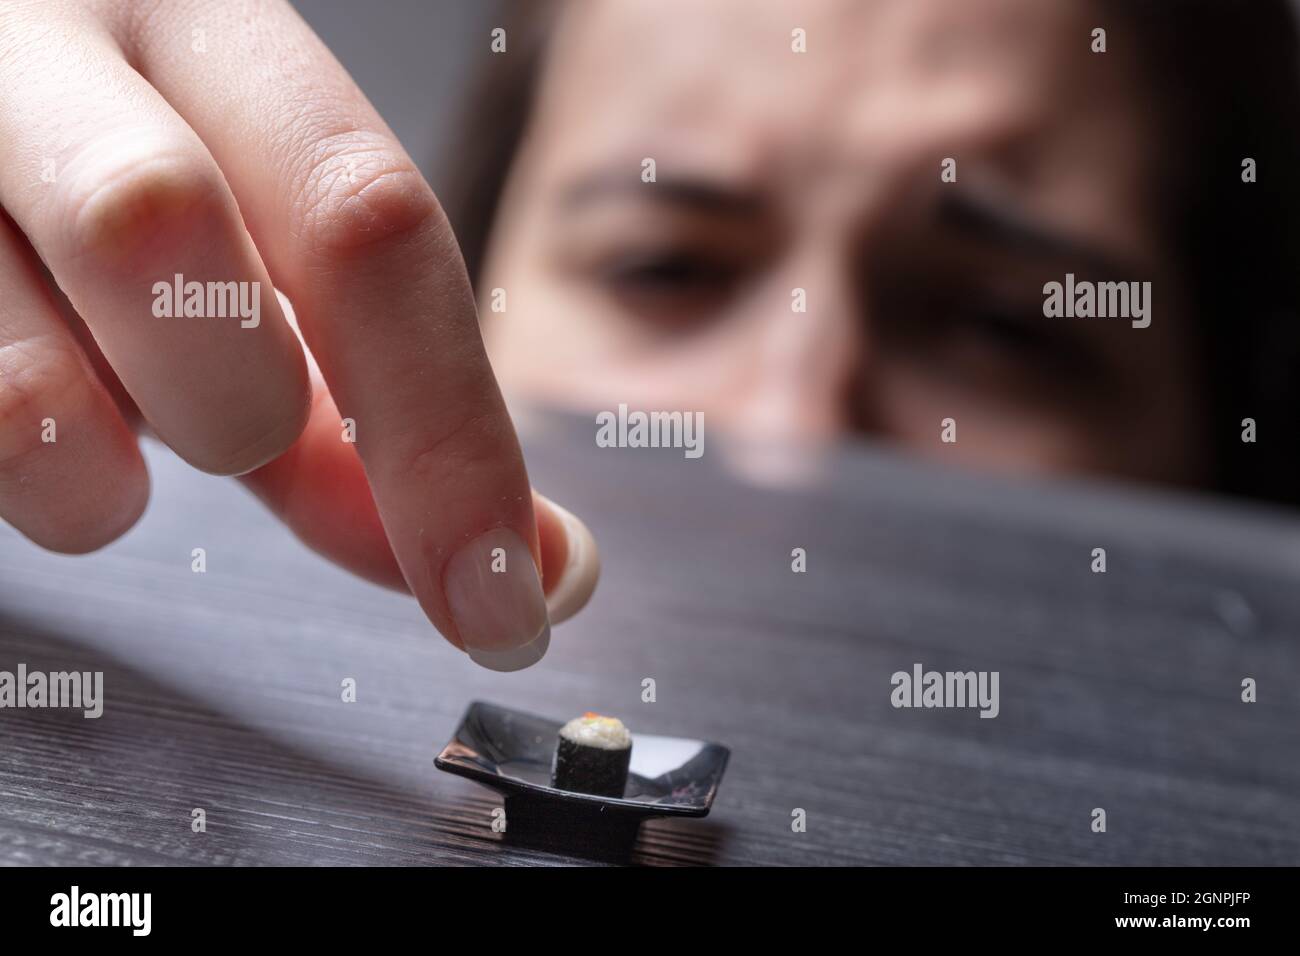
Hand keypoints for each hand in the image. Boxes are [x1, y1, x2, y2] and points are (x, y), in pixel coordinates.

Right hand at [0, 0, 596, 669]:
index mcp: (212, 36)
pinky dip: (32, 470)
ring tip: (106, 429)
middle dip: (240, 408)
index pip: (367, 218)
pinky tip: (43, 406)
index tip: (503, 601)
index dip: (449, 439)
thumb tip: (534, 565)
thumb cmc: (122, 210)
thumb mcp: (258, 285)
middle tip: (240, 432)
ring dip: (103, 473)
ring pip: (23, 369)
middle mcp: (54, 48)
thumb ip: (368, 417)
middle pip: (165, 228)